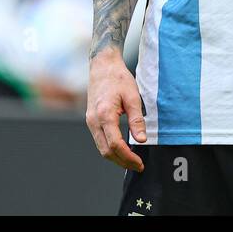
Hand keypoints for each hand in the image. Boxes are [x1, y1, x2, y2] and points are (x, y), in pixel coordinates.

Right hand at [85, 47, 145, 170]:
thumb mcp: (133, 97)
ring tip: (132, 161)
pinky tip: (122, 150)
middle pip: (106, 151)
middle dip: (122, 162)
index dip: (128, 157)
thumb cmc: (118, 78)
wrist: (102, 66)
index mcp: (104, 115)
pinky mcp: (91, 120)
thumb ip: (136, 119)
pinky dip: (110, 149)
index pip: (115, 145)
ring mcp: (90, 121)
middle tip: (138, 166)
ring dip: (116, 157)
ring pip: (101, 148)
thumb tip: (142, 140)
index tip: (140, 163)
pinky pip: (99, 140)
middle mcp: (94, 121)